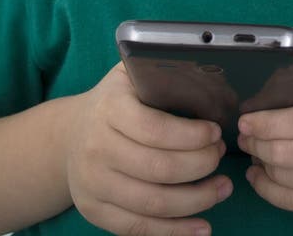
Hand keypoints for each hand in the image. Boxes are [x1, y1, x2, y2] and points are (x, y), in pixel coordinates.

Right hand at [66, 62, 231, 235]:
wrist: (70, 134)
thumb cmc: (116, 101)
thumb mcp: (130, 75)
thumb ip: (161, 73)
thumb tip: (209, 78)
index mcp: (110, 109)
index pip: (155, 129)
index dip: (192, 136)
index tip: (215, 132)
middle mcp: (96, 148)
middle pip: (158, 169)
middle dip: (201, 165)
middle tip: (220, 156)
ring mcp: (93, 183)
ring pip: (152, 203)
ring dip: (196, 200)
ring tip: (222, 187)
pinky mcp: (94, 211)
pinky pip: (138, 228)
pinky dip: (174, 232)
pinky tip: (201, 226)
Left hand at [237, 71, 292, 221]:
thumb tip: (265, 88)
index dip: (267, 124)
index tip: (245, 121)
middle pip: (291, 154)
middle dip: (257, 145)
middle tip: (245, 137)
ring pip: (290, 181)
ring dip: (262, 167)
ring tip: (254, 153)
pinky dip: (272, 192)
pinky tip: (261, 177)